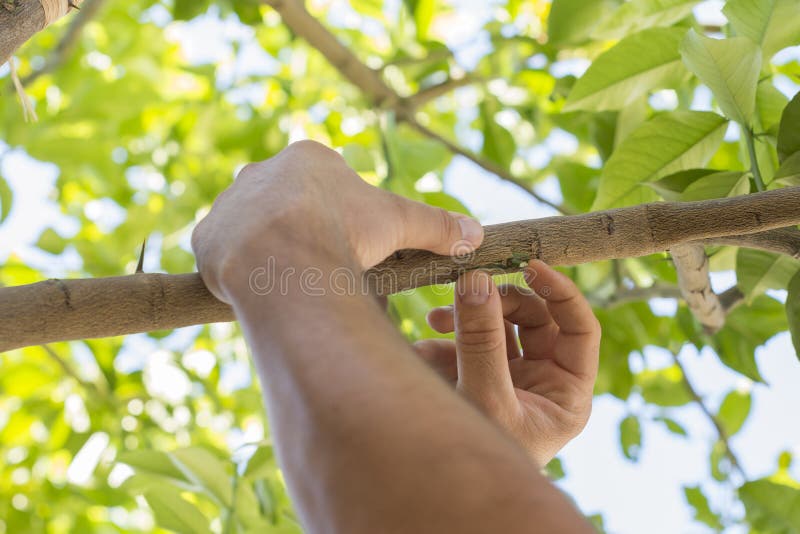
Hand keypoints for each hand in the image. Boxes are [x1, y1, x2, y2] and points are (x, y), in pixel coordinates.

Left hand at [191, 140, 483, 302]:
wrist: (282, 255)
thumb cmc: (344, 231)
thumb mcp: (400, 224)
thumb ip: (437, 225)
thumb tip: (477, 233)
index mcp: (308, 159)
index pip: (325, 185)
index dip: (340, 215)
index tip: (348, 243)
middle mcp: (261, 172)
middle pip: (284, 203)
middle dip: (299, 230)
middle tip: (317, 264)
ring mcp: (229, 204)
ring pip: (250, 227)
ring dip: (264, 249)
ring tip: (286, 281)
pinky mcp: (206, 237)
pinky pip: (221, 251)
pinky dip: (236, 269)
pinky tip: (255, 288)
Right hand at [414, 260, 600, 466]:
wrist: (445, 493)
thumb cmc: (481, 459)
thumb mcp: (486, 398)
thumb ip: (482, 340)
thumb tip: (476, 279)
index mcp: (566, 391)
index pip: (578, 327)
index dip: (559, 291)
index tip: (529, 265)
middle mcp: (542, 380)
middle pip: (533, 318)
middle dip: (499, 302)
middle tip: (467, 291)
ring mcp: (509, 378)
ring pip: (498, 326)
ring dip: (467, 316)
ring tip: (434, 319)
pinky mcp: (476, 378)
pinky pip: (465, 345)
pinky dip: (444, 341)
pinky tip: (422, 346)